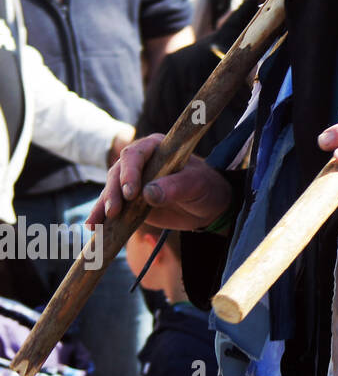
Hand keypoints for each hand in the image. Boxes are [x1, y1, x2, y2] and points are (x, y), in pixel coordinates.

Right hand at [88, 133, 232, 231]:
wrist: (208, 206)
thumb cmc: (205, 188)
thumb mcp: (196, 185)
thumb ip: (175, 187)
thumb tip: (148, 193)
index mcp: (157, 148)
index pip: (136, 155)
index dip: (130, 172)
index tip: (131, 192)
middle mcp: (140, 162)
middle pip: (117, 172)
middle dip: (113, 192)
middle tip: (114, 211)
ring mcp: (132, 181)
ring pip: (111, 190)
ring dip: (102, 206)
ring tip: (96, 223)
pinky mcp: (129, 201)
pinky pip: (111, 206)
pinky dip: (101, 216)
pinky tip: (92, 227)